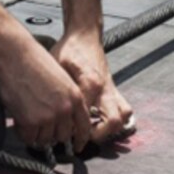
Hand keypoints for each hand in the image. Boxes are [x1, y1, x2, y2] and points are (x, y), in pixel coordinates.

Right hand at [0, 35, 92, 150]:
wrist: (17, 56)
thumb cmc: (36, 64)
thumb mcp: (62, 80)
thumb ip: (67, 101)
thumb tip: (63, 123)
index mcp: (75, 98)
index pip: (84, 127)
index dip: (80, 139)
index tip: (77, 146)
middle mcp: (65, 109)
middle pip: (63, 137)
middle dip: (52, 134)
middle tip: (41, 126)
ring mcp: (48, 116)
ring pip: (45, 140)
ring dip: (36, 134)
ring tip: (28, 120)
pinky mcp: (30, 121)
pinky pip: (29, 138)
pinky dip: (23, 133)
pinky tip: (20, 121)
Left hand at [52, 29, 132, 145]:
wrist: (84, 34)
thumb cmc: (69, 49)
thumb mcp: (57, 64)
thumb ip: (58, 87)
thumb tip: (50, 110)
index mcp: (90, 83)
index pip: (85, 116)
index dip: (73, 128)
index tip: (62, 133)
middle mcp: (105, 88)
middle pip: (113, 121)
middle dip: (99, 135)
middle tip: (83, 139)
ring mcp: (112, 89)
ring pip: (124, 116)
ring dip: (112, 128)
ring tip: (94, 132)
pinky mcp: (114, 89)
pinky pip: (123, 109)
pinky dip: (116, 119)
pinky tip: (100, 123)